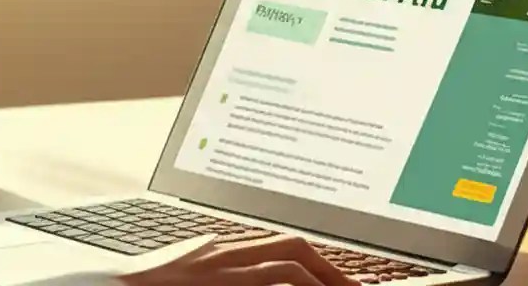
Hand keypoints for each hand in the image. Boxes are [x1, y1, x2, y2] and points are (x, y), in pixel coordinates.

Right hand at [121, 235, 358, 285]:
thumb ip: (216, 273)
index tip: (340, 282)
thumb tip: (255, 279)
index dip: (316, 263)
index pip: (279, 246)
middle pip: (292, 245)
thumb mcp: (187, 272)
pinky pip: (268, 279)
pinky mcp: (217, 281)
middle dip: (330, 268)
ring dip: (323, 279)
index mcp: (218, 250)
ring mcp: (219, 267)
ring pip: (287, 259)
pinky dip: (297, 285)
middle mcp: (222, 252)